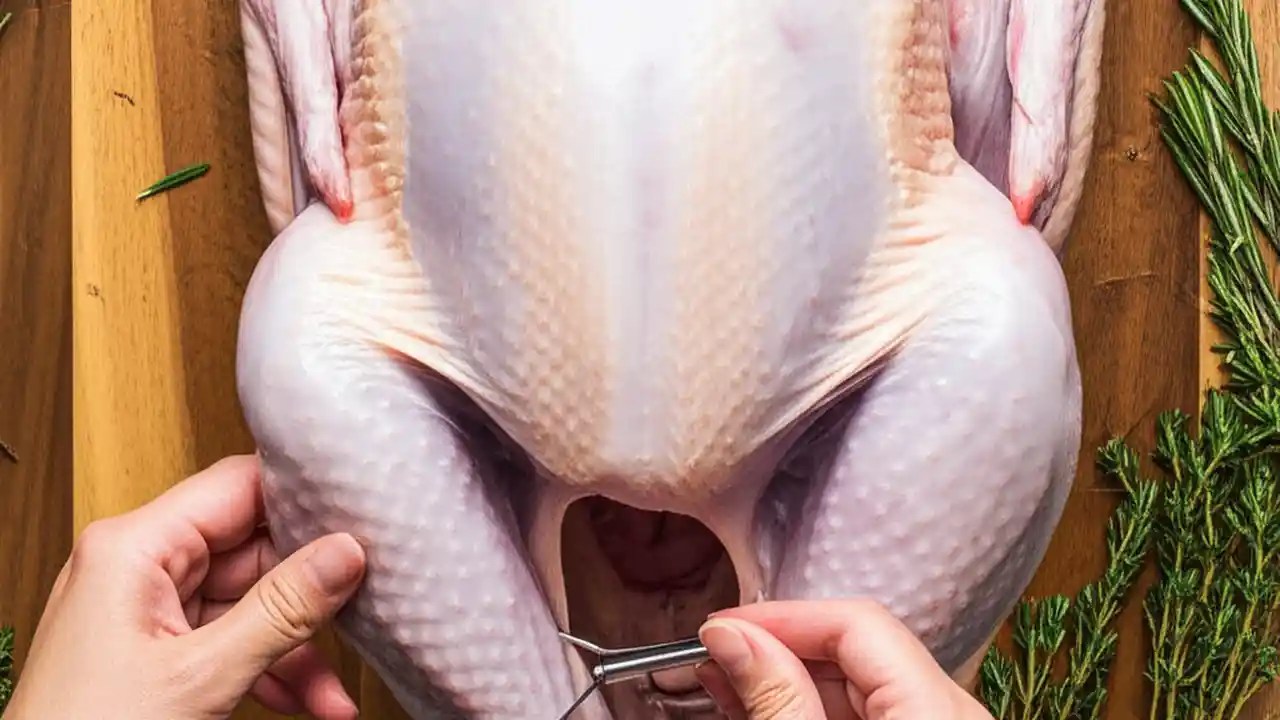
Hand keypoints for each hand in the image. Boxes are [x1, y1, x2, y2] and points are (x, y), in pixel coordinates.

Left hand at [6, 455, 367, 719]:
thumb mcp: (202, 675)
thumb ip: (281, 610)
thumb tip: (344, 554)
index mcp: (132, 547)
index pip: (237, 486)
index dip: (302, 496)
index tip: (359, 513)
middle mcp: (136, 567)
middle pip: (251, 550)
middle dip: (308, 595)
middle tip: (362, 608)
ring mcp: (144, 609)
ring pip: (248, 603)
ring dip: (296, 647)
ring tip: (333, 691)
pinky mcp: (153, 648)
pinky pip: (229, 639)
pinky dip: (268, 669)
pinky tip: (307, 699)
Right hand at [696, 600, 993, 719]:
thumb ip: (778, 701)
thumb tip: (731, 636)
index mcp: (939, 711)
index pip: (857, 622)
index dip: (781, 616)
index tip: (720, 627)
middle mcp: (951, 713)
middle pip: (858, 649)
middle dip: (777, 648)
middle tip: (712, 656)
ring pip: (858, 684)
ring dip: (787, 680)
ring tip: (724, 683)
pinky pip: (866, 714)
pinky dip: (810, 709)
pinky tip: (763, 709)